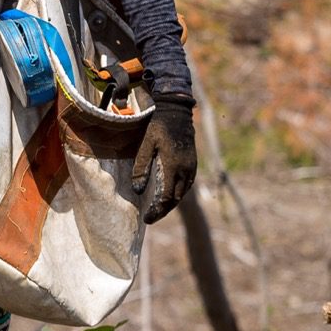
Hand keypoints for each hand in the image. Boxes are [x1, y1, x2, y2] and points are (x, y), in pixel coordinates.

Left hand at [133, 97, 196, 223]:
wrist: (177, 112)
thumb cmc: (158, 127)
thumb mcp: (146, 144)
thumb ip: (141, 167)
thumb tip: (137, 190)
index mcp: (173, 166)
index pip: (167, 197)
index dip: (157, 210)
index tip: (147, 219)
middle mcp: (185, 170)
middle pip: (176, 198)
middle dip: (163, 210)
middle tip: (151, 218)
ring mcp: (191, 167)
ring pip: (183, 192)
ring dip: (171, 203)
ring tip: (158, 209)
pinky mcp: (193, 163)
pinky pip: (186, 184)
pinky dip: (178, 193)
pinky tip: (170, 195)